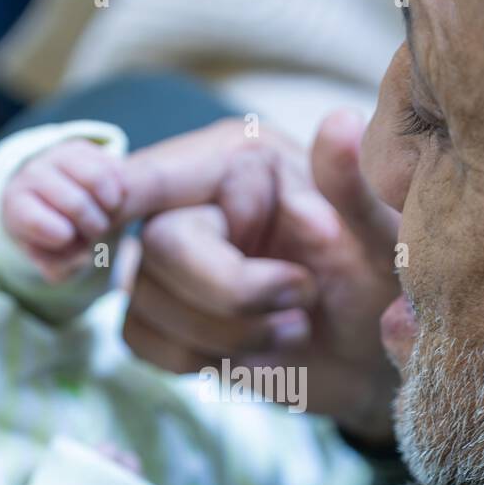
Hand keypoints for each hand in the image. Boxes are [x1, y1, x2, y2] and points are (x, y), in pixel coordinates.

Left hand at [2, 139, 125, 282]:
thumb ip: (60, 267)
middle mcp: (33, 173)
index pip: (39, 222)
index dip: (62, 239)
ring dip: (109, 208)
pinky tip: (109, 203)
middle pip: (76, 204)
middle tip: (92, 234)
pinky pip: (112, 168)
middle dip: (94, 228)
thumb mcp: (47, 256)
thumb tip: (82, 258)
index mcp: (16, 204)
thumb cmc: (50, 232)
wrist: (50, 198)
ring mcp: (58, 156)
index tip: (67, 240)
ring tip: (103, 216)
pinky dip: (118, 193)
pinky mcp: (83, 148)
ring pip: (96, 179)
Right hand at [118, 111, 401, 445]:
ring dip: (227, 339)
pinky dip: (200, 361)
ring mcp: (171, 260)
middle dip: (233, 298)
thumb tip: (340, 122)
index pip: (159, 171)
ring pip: (145, 305)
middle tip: (300, 305)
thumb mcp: (381, 241)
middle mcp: (196, 201)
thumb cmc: (380, 286)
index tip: (102, 210)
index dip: (124, 190)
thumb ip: (353, 189)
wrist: (372, 360)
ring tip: (288, 329)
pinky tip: (250, 354)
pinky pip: (142, 342)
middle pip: (161, 250)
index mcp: (242, 162)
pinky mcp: (161, 313)